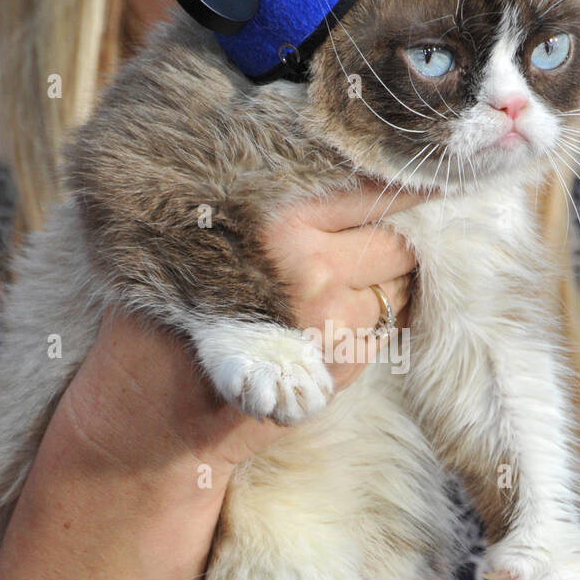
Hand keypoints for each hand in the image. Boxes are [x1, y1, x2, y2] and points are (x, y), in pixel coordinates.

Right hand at [55, 174, 425, 479]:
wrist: (155, 404)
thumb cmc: (176, 305)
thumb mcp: (207, 235)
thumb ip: (275, 206)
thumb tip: (346, 174)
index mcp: (280, 225)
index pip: (371, 190)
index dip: (403, 184)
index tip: (424, 177)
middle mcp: (313, 272)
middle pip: (396, 242)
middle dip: (398, 237)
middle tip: (386, 232)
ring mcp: (333, 325)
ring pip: (398, 287)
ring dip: (389, 280)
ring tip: (357, 276)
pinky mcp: (343, 366)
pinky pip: (386, 327)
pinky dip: (380, 316)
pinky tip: (347, 312)